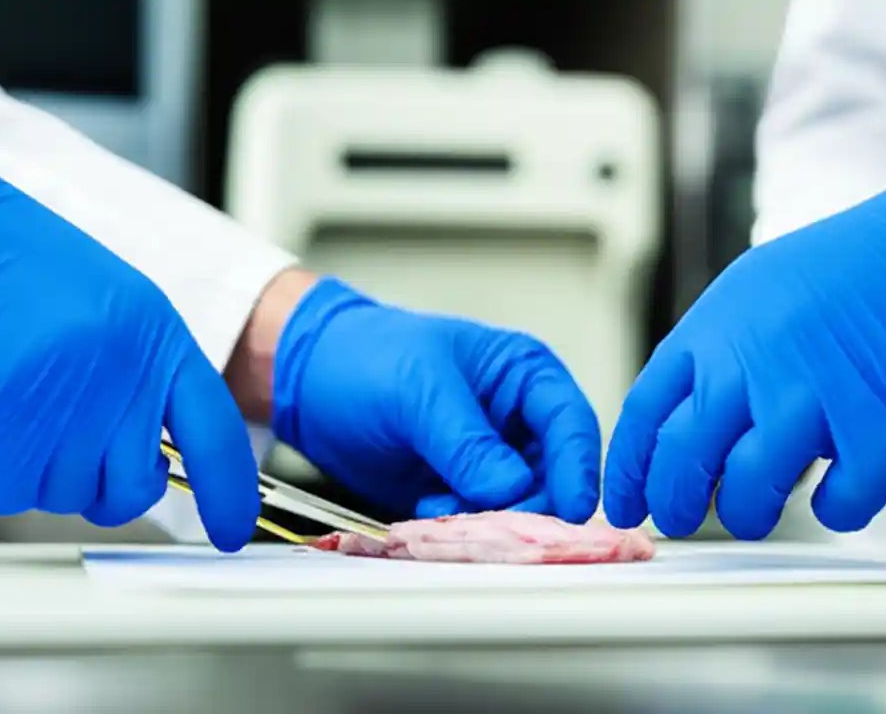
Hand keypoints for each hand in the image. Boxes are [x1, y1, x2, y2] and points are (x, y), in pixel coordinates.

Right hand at [0, 127, 258, 551]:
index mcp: (157, 334)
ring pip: (69, 494)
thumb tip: (147, 445)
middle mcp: (126, 373)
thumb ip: (135, 370)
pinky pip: (11, 491)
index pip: (218, 432)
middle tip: (66, 450)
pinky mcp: (12, 427)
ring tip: (10, 405)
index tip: (231, 528)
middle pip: (137, 486)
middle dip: (103, 487)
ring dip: (36, 469)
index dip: (231, 492)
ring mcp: (73, 402)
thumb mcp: (101, 302)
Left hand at [250, 277, 599, 522]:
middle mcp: (517, 419)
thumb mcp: (419, 390)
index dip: (578, 468)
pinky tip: (428, 510)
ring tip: (440, 506)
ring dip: (489, 519)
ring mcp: (491, 459)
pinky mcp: (462, 490)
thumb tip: (509, 488)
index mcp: (525, 374)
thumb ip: (466, 441)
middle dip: (527, 505)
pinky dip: (463, 526)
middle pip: (554, 478)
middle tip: (487, 518)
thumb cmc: (366, 358)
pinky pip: (482, 521)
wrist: (307, 382)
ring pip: (520, 507)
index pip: (572, 424)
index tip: (574, 509)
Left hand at [604, 163, 885, 538]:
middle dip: (673, 505)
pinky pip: (840, 504)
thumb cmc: (863, 262)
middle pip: (682, 462)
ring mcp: (817, 396)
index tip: (623, 503)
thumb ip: (717, 349)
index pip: (644, 413)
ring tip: (757, 511)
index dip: (626, 470)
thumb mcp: (757, 287)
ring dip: (748, 516)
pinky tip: (842, 491)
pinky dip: (837, 510)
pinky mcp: (883, 427)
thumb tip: (684, 413)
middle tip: (680, 520)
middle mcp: (755, 363)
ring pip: (750, 495)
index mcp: (718, 327)